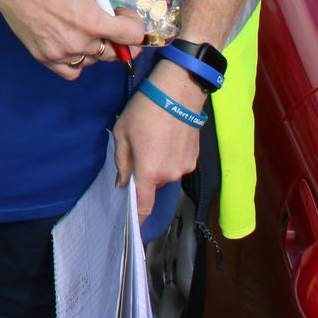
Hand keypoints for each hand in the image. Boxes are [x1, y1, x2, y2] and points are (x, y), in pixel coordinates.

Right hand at [0, 0, 149, 81]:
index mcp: (94, 21)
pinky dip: (78, 62)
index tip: (121, 12)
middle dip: (117, 37)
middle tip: (104, 18)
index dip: (133, 23)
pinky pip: (72, 72)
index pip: (132, 37)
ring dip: (97, 48)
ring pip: (94, 61)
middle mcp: (80, 42)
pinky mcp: (45, 58)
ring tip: (84, 28)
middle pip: (115, 52)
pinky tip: (73, 44)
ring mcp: (62, 53)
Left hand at [112, 59, 207, 219]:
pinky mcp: (195, 158)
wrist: (180, 90)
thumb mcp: (122, 133)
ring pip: (166, 174)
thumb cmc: (145, 109)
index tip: (133, 227)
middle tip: (138, 149)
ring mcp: (185, 167)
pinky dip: (170, 157)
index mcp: (150, 171)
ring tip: (154, 138)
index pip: (144, 205)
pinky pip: (177, 165)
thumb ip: (122, 163)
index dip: (138, 218)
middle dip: (145, 174)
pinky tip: (166, 137)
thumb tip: (123, 183)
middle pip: (154, 185)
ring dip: (158, 164)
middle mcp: (170, 175)